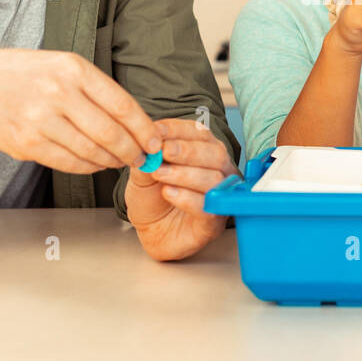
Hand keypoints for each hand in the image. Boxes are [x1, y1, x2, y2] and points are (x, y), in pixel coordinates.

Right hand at [0, 47, 160, 172]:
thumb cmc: (26, 75)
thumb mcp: (62, 65)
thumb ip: (96, 89)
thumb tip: (135, 120)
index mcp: (73, 69)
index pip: (123, 106)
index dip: (145, 129)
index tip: (156, 141)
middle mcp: (58, 93)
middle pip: (111, 133)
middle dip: (133, 151)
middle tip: (143, 158)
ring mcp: (40, 120)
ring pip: (91, 151)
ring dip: (111, 161)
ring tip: (119, 161)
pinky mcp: (27, 143)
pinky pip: (69, 162)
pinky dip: (88, 167)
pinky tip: (96, 163)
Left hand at [125, 117, 239, 260]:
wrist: (151, 231)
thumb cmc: (152, 198)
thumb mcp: (143, 172)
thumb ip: (148, 158)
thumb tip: (150, 143)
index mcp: (203, 150)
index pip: (199, 132)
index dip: (177, 130)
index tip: (155, 131)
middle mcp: (218, 170)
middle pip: (215, 153)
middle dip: (186, 150)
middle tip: (163, 152)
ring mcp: (218, 195)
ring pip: (213, 178)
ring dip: (184, 174)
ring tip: (159, 174)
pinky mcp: (214, 222)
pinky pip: (208, 207)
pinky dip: (187, 198)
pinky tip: (168, 193)